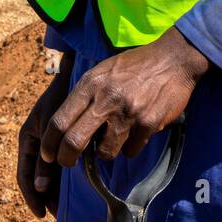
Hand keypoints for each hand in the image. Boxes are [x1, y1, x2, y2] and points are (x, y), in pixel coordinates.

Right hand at [16, 50, 74, 217]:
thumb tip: (41, 188)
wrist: (72, 74)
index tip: (42, 214)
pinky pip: (58, 164)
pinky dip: (63, 178)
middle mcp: (36, 143)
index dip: (32, 197)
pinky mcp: (61, 139)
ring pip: (48, 173)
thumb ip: (47, 157)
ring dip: (54, 190)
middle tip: (56, 215)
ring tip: (63, 208)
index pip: (25, 176)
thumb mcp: (51, 127)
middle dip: (45, 197)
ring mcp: (48, 142)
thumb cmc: (60, 97)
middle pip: (37, 178)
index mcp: (28, 140)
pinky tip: (73, 188)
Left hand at [39, 27, 208, 167]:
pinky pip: (131, 150)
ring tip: (112, 140)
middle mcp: (106, 100)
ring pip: (105, 153)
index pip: (59, 121)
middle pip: (74, 142)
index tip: (48, 154)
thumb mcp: (102, 70)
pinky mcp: (148, 124)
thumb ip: (85, 94)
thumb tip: (67, 126)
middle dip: (67, 159)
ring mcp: (127, 114)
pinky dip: (131, 146)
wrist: (173, 58)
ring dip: (106, 152)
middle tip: (68, 163)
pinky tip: (136, 131)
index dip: (49, 144)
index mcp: (90, 84)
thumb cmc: (134, 65)